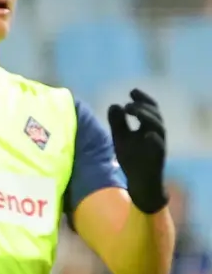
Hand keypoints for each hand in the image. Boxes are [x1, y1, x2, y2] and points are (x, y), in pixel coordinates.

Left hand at [109, 88, 167, 214]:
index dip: (142, 99)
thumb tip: (114, 104)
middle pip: (155, 115)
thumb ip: (117, 123)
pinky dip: (154, 139)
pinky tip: (146, 134)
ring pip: (158, 128)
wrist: (139, 182)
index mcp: (148, 128)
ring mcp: (158, 146)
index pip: (148, 109)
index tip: (132, 91)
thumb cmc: (132, 159)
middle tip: (128, 104)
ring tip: (133, 110)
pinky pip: (159, 147)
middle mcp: (156, 134)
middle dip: (142, 107)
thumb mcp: (121, 139)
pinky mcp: (157, 158)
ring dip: (147, 117)